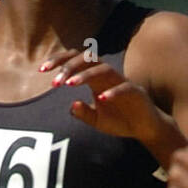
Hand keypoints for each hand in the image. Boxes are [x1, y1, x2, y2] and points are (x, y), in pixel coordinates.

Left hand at [40, 50, 172, 143]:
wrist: (145, 128)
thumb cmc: (120, 120)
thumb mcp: (97, 120)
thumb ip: (84, 113)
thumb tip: (71, 106)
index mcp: (96, 79)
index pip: (76, 61)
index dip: (58, 61)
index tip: (41, 70)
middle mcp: (107, 76)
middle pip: (87, 59)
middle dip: (68, 66)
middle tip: (54, 82)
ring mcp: (122, 82)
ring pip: (103, 69)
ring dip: (85, 76)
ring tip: (70, 84)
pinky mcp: (136, 92)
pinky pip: (124, 87)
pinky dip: (112, 92)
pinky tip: (101, 99)